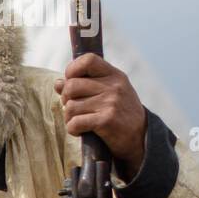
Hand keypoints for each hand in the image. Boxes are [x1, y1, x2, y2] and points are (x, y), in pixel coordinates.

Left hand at [55, 54, 147, 179]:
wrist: (140, 137)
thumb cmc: (119, 113)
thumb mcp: (107, 93)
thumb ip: (83, 85)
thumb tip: (58, 83)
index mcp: (114, 75)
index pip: (88, 60)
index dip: (73, 69)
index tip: (71, 81)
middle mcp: (114, 86)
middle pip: (71, 86)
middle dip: (66, 99)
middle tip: (74, 108)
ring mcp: (111, 103)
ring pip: (70, 106)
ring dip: (70, 117)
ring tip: (81, 121)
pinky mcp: (106, 120)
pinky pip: (75, 123)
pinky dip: (73, 129)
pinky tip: (81, 131)